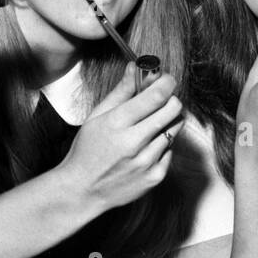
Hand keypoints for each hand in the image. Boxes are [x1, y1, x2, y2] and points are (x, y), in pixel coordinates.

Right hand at [58, 67, 182, 215]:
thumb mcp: (97, 116)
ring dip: (167, 122)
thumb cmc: (87, 150)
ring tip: (150, 126)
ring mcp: (146, 162)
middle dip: (171, 99)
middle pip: (173, 109)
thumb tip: (136, 67)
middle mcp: (134, 143)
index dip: (166, 82)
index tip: (166, 79)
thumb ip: (121, 92)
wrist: (82, 190)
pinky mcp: (154, 177)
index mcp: (117, 123)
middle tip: (161, 100)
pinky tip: (146, 148)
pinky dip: (162, 145)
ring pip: (175, 129)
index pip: (156, 96)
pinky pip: (170, 150)